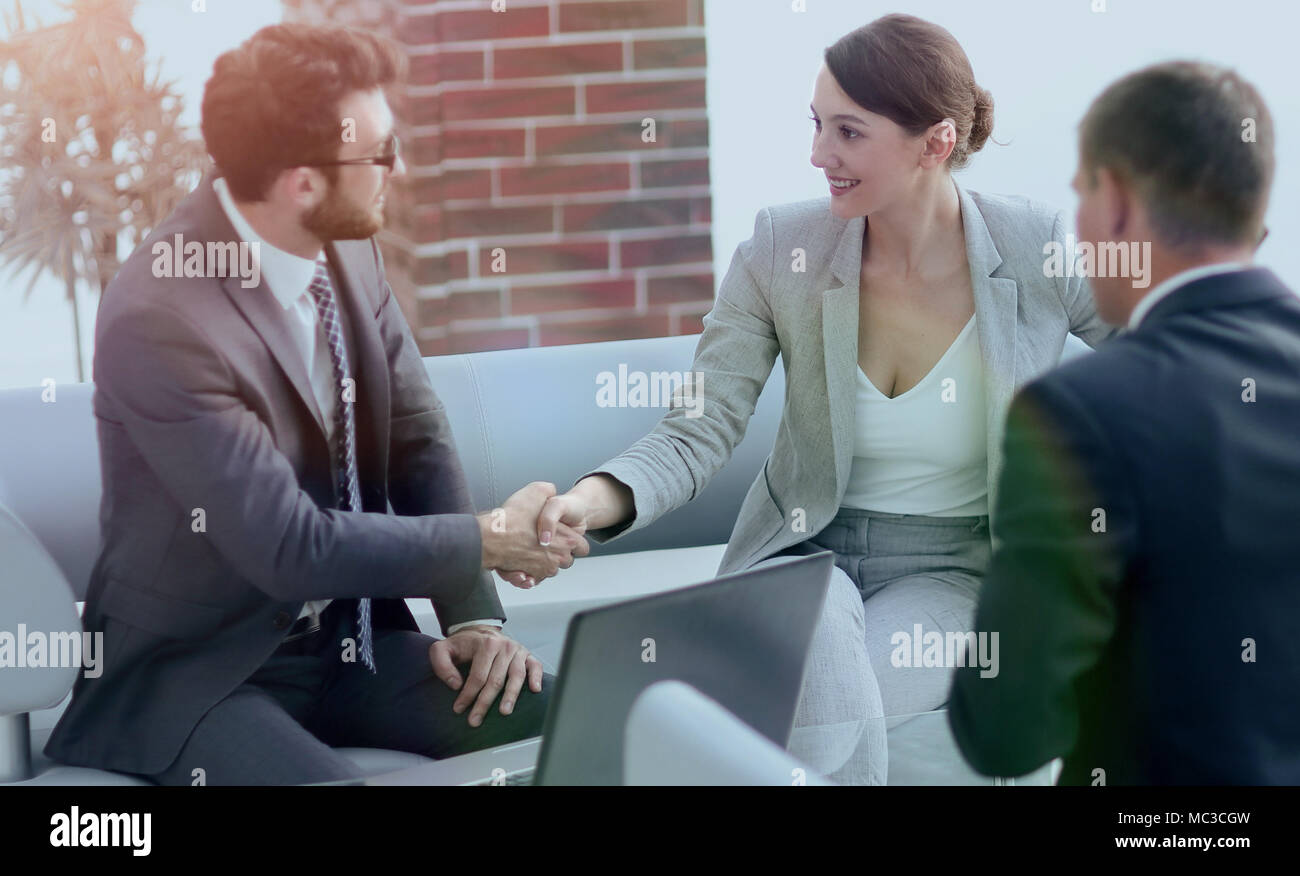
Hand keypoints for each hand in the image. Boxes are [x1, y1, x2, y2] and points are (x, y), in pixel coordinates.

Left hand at [428, 626, 543, 726]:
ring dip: (511, 695)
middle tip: (475, 720)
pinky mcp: (527, 655)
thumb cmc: (463, 644)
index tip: (459, 709)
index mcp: (485, 644)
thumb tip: (455, 685)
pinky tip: (535, 690)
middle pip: (495, 680)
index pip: (477, 676)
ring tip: (504, 712)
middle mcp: (504, 646)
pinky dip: (536, 677)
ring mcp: (517, 650)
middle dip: (484, 703)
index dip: (468, 694)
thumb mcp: (443, 649)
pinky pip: (535, 666)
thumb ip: (442, 665)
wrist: (481, 630)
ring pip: (516, 676)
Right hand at [496, 491, 590, 588]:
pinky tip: (520, 563)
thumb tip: (551, 491)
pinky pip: (533, 578)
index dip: (575, 541)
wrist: (490, 538)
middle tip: (544, 544)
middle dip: (558, 554)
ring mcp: (544, 570)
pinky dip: (528, 573)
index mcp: (567, 539)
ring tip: (529, 550)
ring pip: (549, 570)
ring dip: (542, 563)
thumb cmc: (513, 517)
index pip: (583, 547)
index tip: (566, 538)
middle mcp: (559, 558)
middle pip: (567, 560)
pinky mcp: (530, 577)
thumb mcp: (536, 491)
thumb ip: (549, 490)